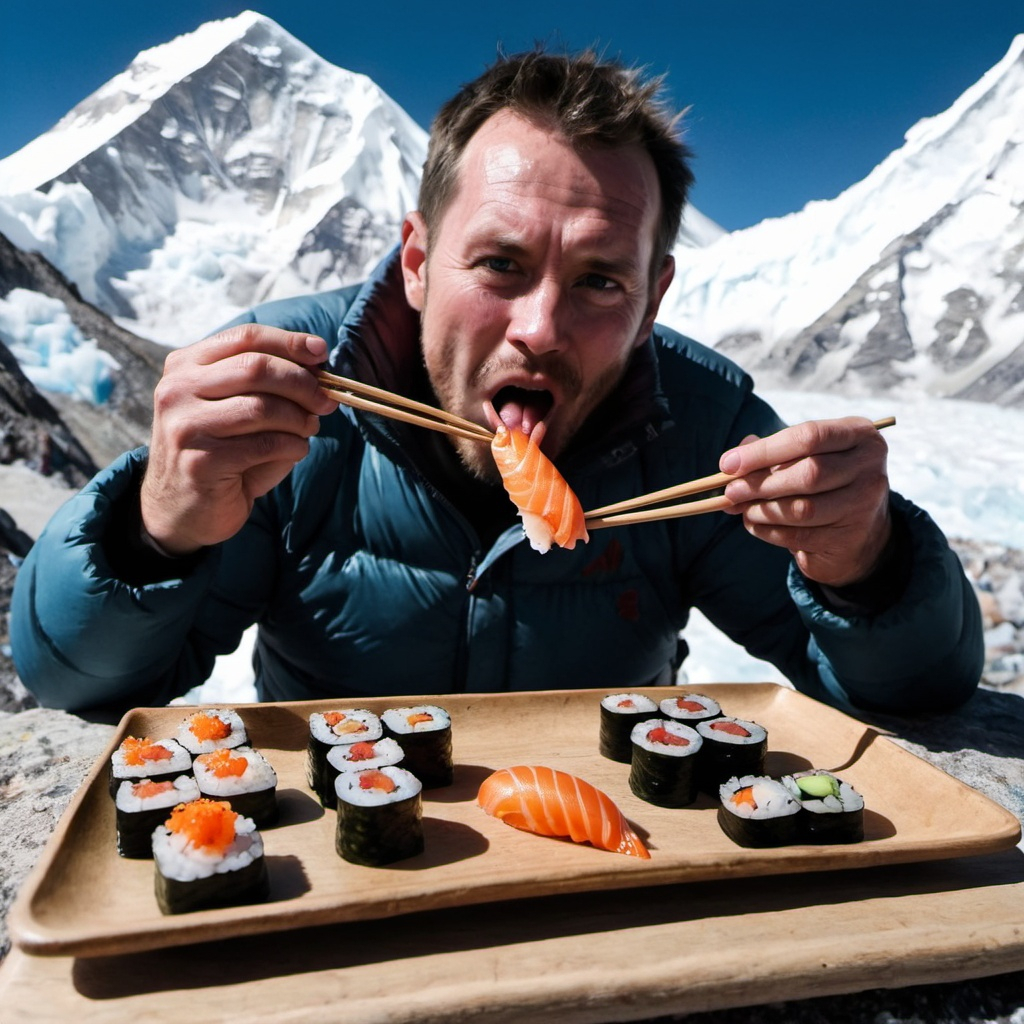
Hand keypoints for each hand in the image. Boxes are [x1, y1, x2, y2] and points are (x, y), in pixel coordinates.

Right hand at [140, 325, 338, 553]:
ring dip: (300, 418)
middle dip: (302, 382)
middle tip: (325, 400)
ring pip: (263, 407)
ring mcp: (185, 425)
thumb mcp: (242, 408)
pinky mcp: (200, 461)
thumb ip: (270, 384)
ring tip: (309, 428)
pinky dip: (293, 445)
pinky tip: (296, 450)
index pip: (245, 337)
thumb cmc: (223, 453)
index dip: (289, 342)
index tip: (321, 353)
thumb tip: (319, 366)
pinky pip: (265, 445)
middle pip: (257, 367)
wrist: (184, 510)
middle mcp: (178, 390)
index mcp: (186, 366)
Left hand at [719, 417, 891, 587]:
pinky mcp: (849, 538)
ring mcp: (863, 505)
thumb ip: (769, 454)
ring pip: (802, 508)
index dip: (764, 451)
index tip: (728, 463)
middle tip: (730, 491)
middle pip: (808, 473)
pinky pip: (799, 535)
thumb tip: (731, 463)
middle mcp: (869, 468)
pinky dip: (767, 530)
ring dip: (762, 509)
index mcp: (860, 435)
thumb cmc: (824, 484)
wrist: (860, 532)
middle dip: (760, 483)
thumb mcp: (803, 458)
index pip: (809, 437)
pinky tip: (754, 524)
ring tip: (741, 508)